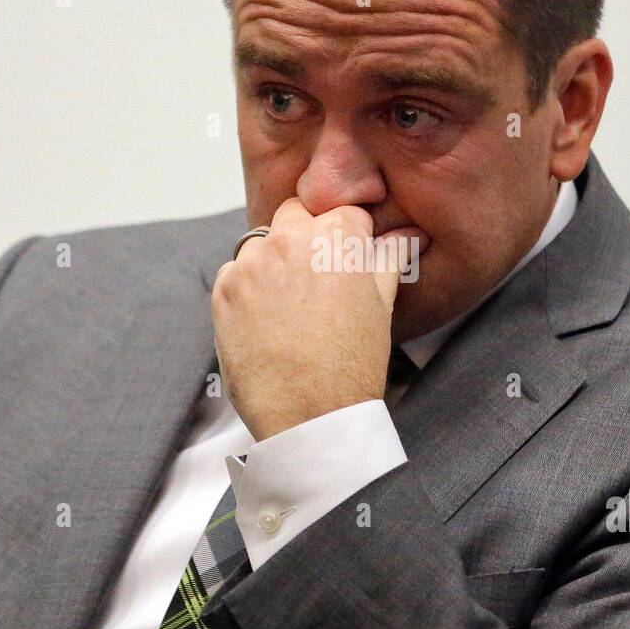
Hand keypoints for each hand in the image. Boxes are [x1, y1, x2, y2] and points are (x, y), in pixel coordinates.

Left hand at [211, 198, 418, 440]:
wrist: (311, 417)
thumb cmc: (353, 365)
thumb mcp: (381, 305)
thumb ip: (389, 259)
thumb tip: (406, 235)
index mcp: (337, 235)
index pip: (342, 211)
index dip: (346, 237)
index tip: (346, 261)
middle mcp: (291, 239)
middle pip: (296, 216)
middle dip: (305, 240)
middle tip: (315, 284)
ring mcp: (252, 263)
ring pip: (261, 245)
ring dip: (272, 264)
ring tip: (289, 310)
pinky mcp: (223, 290)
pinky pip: (233, 274)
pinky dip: (246, 291)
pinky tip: (265, 323)